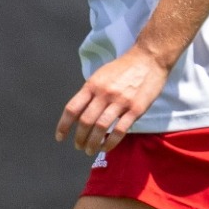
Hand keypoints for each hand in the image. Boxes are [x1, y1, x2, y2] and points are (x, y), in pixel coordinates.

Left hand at [55, 45, 170, 155]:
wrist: (148, 58)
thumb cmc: (123, 68)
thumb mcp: (101, 75)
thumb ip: (90, 92)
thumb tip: (78, 112)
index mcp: (92, 85)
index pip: (72, 108)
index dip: (63, 125)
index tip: (60, 137)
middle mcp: (104, 93)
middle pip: (85, 121)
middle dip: (79, 138)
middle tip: (78, 146)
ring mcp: (120, 101)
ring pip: (101, 127)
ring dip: (92, 143)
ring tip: (90, 150)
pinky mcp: (136, 109)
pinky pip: (120, 130)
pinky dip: (110, 142)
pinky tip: (106, 147)